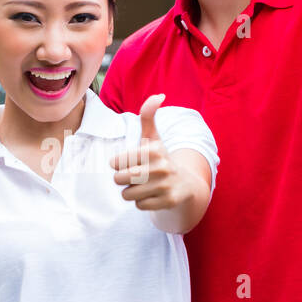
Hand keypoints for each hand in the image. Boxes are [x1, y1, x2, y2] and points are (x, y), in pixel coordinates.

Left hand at [108, 94, 195, 210]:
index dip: (119, 164)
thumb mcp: (154, 137)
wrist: (186, 184)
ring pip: (127, 194)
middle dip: (123, 180)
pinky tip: (153, 195)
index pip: (115, 162)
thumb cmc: (161, 158)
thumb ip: (148, 115)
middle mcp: (160, 167)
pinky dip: (142, 202)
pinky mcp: (168, 201)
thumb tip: (159, 95)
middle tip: (136, 176)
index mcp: (152, 149)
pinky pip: (139, 205)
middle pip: (119, 179)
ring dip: (132, 192)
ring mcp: (165, 185)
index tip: (131, 162)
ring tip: (145, 185)